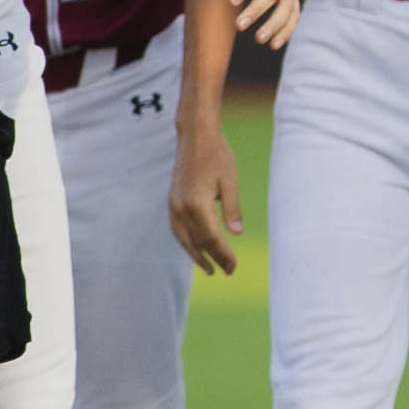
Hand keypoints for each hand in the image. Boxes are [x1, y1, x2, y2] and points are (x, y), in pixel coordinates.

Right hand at [170, 117, 244, 274]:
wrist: (195, 137)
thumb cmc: (217, 156)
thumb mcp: (230, 182)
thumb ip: (232, 209)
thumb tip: (236, 233)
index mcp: (197, 204)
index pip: (212, 238)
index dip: (223, 254)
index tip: (233, 266)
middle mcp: (182, 208)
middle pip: (198, 242)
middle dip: (213, 258)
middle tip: (227, 271)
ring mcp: (174, 205)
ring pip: (184, 238)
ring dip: (196, 255)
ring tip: (209, 268)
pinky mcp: (172, 201)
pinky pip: (177, 229)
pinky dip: (187, 242)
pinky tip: (195, 248)